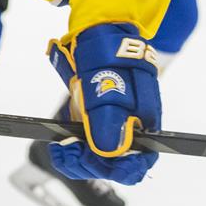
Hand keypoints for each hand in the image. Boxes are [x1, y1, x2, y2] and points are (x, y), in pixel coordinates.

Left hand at [45, 22, 159, 184]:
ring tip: (61, 151)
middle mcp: (133, 129)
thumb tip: (111, 151)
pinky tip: (62, 146)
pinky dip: (75, 150)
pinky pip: (90, 147)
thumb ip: (109, 120)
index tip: (90, 162)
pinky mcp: (99, 123)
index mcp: (144, 124)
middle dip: (91, 164)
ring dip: (80, 160)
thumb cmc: (107, 58)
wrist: (96, 35)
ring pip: (100, 159)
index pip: (138, 163)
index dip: (116, 170)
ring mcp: (115, 126)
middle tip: (67, 153)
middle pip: (116, 165)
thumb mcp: (106, 87)